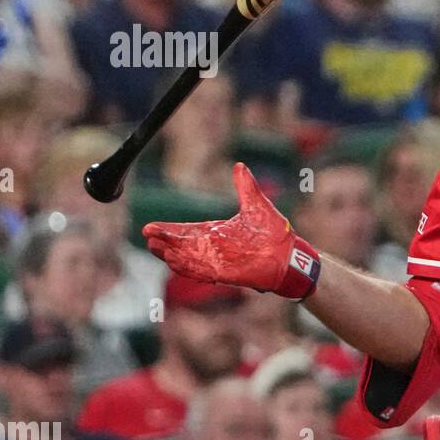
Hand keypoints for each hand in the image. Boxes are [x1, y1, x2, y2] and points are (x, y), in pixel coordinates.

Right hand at [142, 162, 321, 299]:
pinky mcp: (227, 274)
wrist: (291, 256)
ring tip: (156, 248)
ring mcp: (219, 262)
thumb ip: (245, 187)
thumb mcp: (256, 206)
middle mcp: (213, 249)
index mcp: (216, 233)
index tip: (150, 228)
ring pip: (188, 260)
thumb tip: (239, 165)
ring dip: (172, 256)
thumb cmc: (274, 233)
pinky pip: (203, 271)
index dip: (168, 231)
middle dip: (164, 243)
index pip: (186, 232)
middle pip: (182, 246)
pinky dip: (189, 267)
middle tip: (148, 237)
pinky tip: (175, 261)